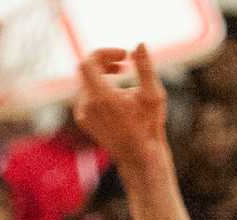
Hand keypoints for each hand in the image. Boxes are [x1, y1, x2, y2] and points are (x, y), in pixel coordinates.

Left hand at [75, 45, 168, 171]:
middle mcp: (88, 106)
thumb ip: (146, 68)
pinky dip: (98, 87)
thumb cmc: (149, 128)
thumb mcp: (153, 96)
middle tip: (124, 64)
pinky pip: (85, 93)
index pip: (89, 62)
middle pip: (87, 69)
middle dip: (105, 61)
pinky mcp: (83, 119)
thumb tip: (139, 44)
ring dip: (103, 74)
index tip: (124, 57)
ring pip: (86, 80)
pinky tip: (116, 96)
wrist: (139, 159)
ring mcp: (83, 114)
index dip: (105, 53)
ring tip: (123, 81)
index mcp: (102, 99)